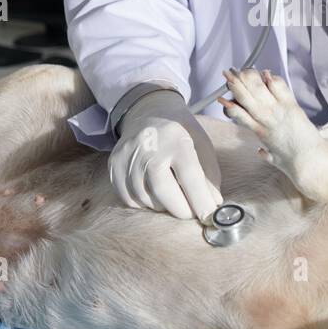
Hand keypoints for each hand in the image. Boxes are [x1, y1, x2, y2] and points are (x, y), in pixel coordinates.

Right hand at [109, 91, 222, 218]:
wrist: (149, 112)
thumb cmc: (181, 133)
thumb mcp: (202, 145)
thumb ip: (209, 175)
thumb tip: (212, 205)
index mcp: (176, 138)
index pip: (189, 176)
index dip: (200, 200)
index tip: (208, 216)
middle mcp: (149, 146)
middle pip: (163, 190)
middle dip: (180, 209)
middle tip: (190, 213)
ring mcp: (128, 155)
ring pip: (145, 198)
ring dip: (162, 206)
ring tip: (172, 198)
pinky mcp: (114, 164)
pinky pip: (129, 198)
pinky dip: (144, 204)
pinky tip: (153, 195)